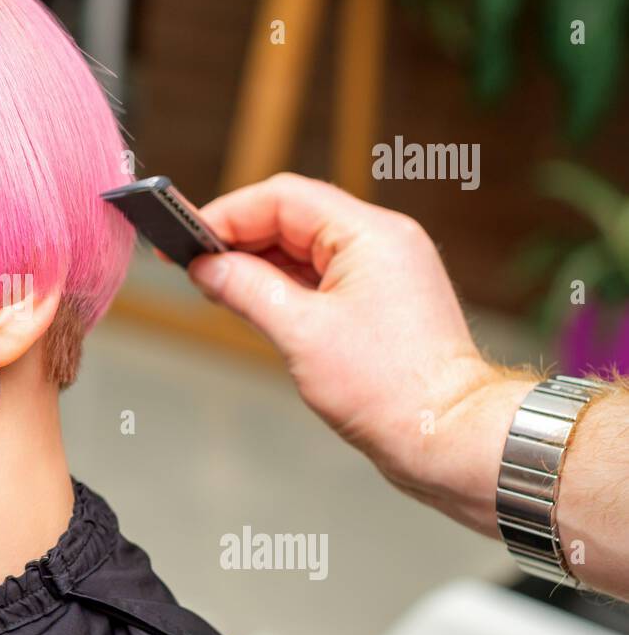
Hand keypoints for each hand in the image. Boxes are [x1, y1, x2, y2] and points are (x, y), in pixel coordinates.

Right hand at [175, 173, 533, 533]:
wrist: (446, 436)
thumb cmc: (390, 390)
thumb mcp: (300, 334)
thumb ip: (246, 289)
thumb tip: (205, 267)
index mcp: (370, 234)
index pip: (283, 198)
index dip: (228, 214)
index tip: (187, 238)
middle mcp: (381, 242)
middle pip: (292, 218)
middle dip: (239, 239)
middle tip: (191, 265)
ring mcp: (382, 271)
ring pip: (303, 248)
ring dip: (257, 265)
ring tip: (215, 287)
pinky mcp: (379, 302)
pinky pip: (319, 277)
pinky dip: (281, 286)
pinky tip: (252, 303)